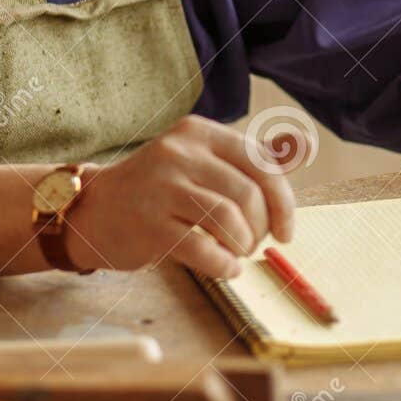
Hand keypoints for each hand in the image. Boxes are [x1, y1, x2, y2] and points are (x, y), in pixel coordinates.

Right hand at [65, 115, 297, 277]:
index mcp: (200, 133)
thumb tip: (307, 145)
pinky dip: (224, 265)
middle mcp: (180, 153)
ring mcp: (160, 187)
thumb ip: (257, 158)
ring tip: (237, 254)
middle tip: (253, 244)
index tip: (286, 231)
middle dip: (261, 229)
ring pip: (229, 220)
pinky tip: (225, 268)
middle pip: (248, 194)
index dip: (284, 203)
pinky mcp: (147, 224)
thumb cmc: (161, 189)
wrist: (93, 210)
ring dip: (243, 247)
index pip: (261, 163)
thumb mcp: (207, 162)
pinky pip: (202, 248)